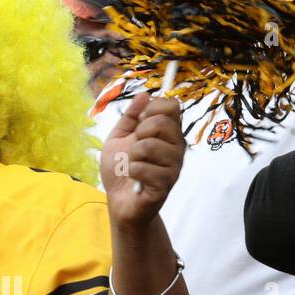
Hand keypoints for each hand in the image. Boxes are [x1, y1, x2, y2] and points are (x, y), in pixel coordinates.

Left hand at [100, 92, 184, 228]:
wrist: (119, 200)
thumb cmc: (120, 168)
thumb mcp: (119, 137)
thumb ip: (130, 116)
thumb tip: (144, 95)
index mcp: (167, 134)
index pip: (171, 107)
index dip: (152, 108)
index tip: (139, 120)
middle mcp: (176, 147)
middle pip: (161, 123)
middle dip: (138, 134)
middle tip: (134, 148)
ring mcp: (173, 166)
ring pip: (149, 146)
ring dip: (131, 156)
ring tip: (132, 166)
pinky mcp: (166, 184)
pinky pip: (142, 167)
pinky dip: (131, 172)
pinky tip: (135, 179)